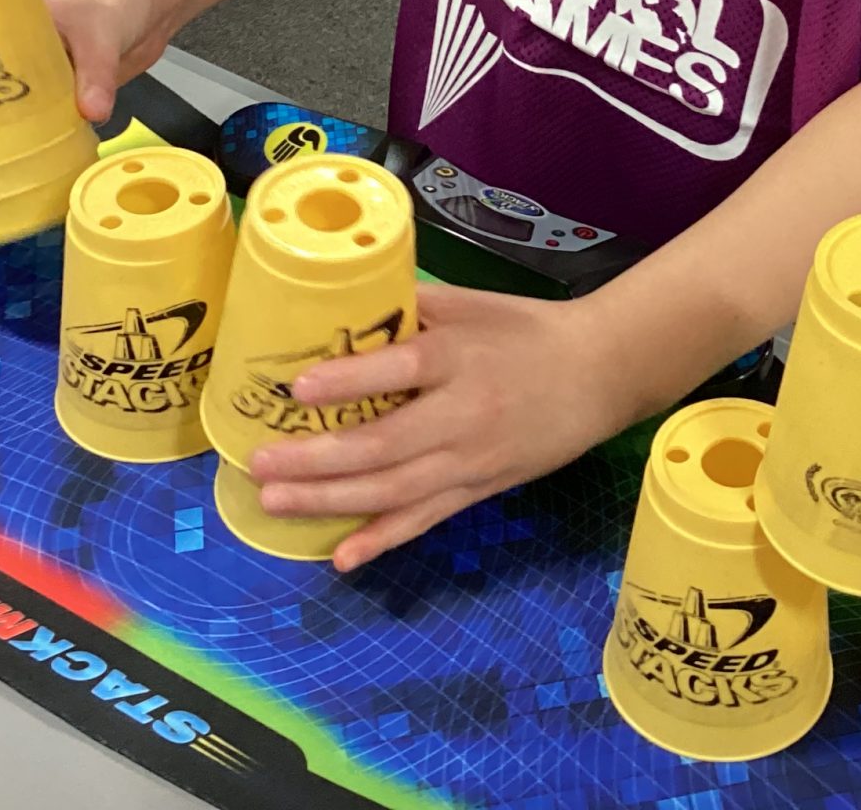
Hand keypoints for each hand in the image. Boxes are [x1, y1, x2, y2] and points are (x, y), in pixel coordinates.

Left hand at [246, 286, 639, 571]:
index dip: (348, 381)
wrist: (600, 374)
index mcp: (459, 356)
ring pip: (394, 491)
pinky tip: (342, 556)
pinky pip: (426, 519)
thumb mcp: (473, 304)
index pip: (400, 371)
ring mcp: (471, 460)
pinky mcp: (480, 488)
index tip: (297, 388)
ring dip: (331, 501)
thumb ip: (412, 307)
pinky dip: (384, 540)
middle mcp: (463, 414)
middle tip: (259, 464)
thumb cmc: (527, 330)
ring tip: (275, 502)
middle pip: (384, 446)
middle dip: (316, 460)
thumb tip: (343, 304)